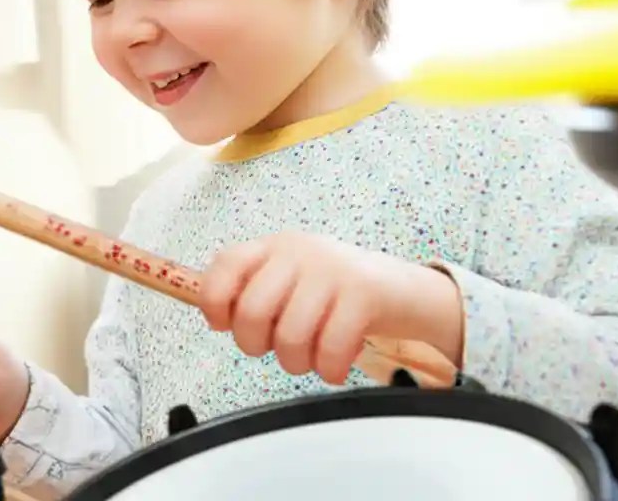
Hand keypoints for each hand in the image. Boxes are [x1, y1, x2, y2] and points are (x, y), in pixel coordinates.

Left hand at [199, 231, 462, 383]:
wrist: (403, 289)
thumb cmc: (335, 294)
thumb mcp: (290, 282)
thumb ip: (252, 293)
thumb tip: (216, 318)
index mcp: (274, 247)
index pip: (225, 266)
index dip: (215, 302)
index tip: (225, 324)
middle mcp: (299, 252)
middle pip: (252, 311)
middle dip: (256, 345)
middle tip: (276, 348)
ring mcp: (332, 270)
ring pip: (290, 336)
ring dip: (297, 363)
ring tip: (310, 359)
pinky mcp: (364, 294)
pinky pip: (331, 346)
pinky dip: (329, 369)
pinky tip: (334, 366)